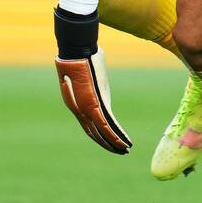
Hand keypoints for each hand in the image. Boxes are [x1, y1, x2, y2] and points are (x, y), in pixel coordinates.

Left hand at [53, 7, 131, 153]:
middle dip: (107, 144)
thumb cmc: (79, 56)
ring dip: (113, 142)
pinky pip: (106, 124)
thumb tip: (96, 61)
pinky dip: (115, 135)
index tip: (109, 142)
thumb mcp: (85, 68)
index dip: (98, 136)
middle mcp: (82, 109)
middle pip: (95, 133)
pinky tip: (124, 142)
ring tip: (125, 150)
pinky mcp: (95, 103)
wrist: (76, 51)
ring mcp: (88, 107)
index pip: (89, 126)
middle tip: (120, 151)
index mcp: (79, 104)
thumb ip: (91, 72)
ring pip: (102, 131)